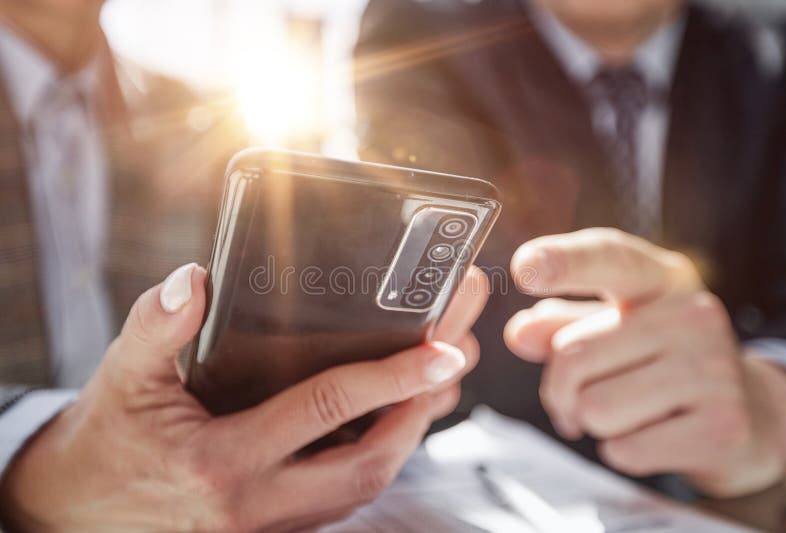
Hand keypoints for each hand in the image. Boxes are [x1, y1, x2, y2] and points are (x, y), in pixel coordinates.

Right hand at [0, 263, 486, 531]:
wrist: (77, 513)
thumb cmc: (106, 442)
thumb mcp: (120, 378)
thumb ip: (156, 326)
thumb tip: (195, 278)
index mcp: (223, 462)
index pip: (326, 411)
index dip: (392, 375)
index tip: (444, 345)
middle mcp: (258, 504)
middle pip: (370, 463)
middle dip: (421, 411)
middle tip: (456, 355)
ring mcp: (272, 524)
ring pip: (364, 487)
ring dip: (409, 434)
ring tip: (438, 379)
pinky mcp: (277, 526)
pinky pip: (343, 495)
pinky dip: (377, 453)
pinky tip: (393, 417)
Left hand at [504, 228, 785, 496]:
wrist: (750, 413)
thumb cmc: (666, 363)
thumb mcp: (617, 330)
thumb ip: (563, 325)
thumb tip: (519, 332)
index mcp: (660, 279)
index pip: (609, 259)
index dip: (564, 263)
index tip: (526, 267)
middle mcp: (692, 314)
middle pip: (573, 356)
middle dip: (560, 392)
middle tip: (579, 402)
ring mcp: (714, 368)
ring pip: (594, 408)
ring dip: (593, 423)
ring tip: (626, 414)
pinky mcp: (723, 425)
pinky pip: (625, 448)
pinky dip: (623, 451)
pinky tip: (653, 436)